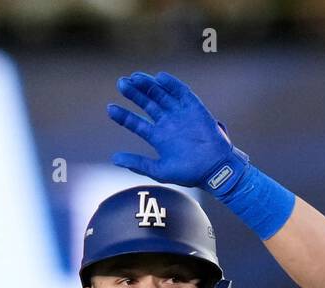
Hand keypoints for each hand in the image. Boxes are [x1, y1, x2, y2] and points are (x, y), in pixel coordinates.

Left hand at [107, 71, 249, 196]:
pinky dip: (172, 84)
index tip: (110, 108)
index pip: (136, 123)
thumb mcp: (159, 170)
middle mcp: (167, 123)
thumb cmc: (189, 173)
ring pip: (161, 95)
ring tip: (135, 77)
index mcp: (158, 137)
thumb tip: (114, 159)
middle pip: (147, 103)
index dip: (123, 116)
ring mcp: (180, 114)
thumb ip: (138, 164)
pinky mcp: (195, 108)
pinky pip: (182, 93)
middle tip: (121, 83)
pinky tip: (159, 77)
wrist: (214, 169)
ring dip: (149, 85)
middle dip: (134, 93)